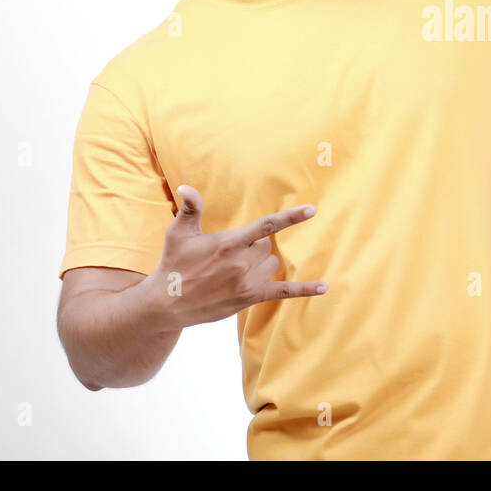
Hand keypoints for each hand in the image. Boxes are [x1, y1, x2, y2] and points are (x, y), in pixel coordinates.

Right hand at [144, 185, 328, 329]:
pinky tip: (323, 288)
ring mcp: (248, 282)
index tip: (312, 209)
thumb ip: (190, 209)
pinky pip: (284, 293)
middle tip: (231, 253)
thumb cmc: (173, 264)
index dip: (291, 216)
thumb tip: (187, 187)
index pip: (266, 226)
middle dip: (255, 246)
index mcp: (229, 243)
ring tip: (235, 268)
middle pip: (268, 246)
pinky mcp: (250, 298)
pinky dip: (305, 290)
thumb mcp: (178, 233)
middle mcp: (242, 263)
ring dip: (262, 263)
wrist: (167, 303)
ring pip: (273, 264)